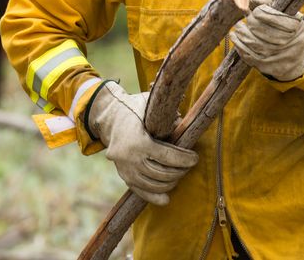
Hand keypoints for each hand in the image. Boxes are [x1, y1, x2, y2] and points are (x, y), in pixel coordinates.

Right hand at [86, 82, 198, 205]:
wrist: (108, 118)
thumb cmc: (133, 109)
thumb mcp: (148, 104)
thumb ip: (166, 114)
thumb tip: (184, 125)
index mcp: (137, 141)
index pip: (166, 157)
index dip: (184, 160)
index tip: (195, 158)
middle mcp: (129, 158)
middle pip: (162, 173)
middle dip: (180, 171)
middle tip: (188, 165)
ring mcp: (124, 169)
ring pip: (153, 185)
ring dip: (171, 182)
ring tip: (179, 173)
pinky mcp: (123, 175)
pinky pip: (140, 191)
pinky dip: (154, 197)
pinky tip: (167, 199)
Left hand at [231, 0, 303, 81]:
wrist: (299, 55)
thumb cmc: (288, 26)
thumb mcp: (285, 11)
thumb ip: (265, 0)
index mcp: (296, 26)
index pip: (272, 16)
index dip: (259, 12)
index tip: (255, 11)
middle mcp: (289, 43)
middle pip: (260, 29)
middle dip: (250, 22)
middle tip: (246, 18)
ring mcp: (278, 57)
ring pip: (252, 43)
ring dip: (241, 33)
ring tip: (238, 27)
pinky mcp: (268, 67)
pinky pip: (249, 56)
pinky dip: (239, 45)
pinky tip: (235, 37)